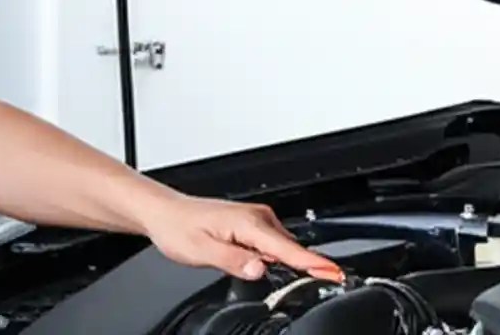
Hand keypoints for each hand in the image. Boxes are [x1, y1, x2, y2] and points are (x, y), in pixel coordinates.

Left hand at [141, 194, 342, 282]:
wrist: (164, 213)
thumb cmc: (178, 228)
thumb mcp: (202, 251)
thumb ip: (234, 261)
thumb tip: (259, 269)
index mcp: (248, 223)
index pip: (288, 248)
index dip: (313, 263)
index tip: (334, 273)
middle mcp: (256, 217)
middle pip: (290, 250)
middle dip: (299, 268)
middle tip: (294, 287)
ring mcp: (255, 219)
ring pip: (281, 248)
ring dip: (282, 263)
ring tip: (252, 269)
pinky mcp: (251, 224)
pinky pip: (272, 244)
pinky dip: (273, 256)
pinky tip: (254, 263)